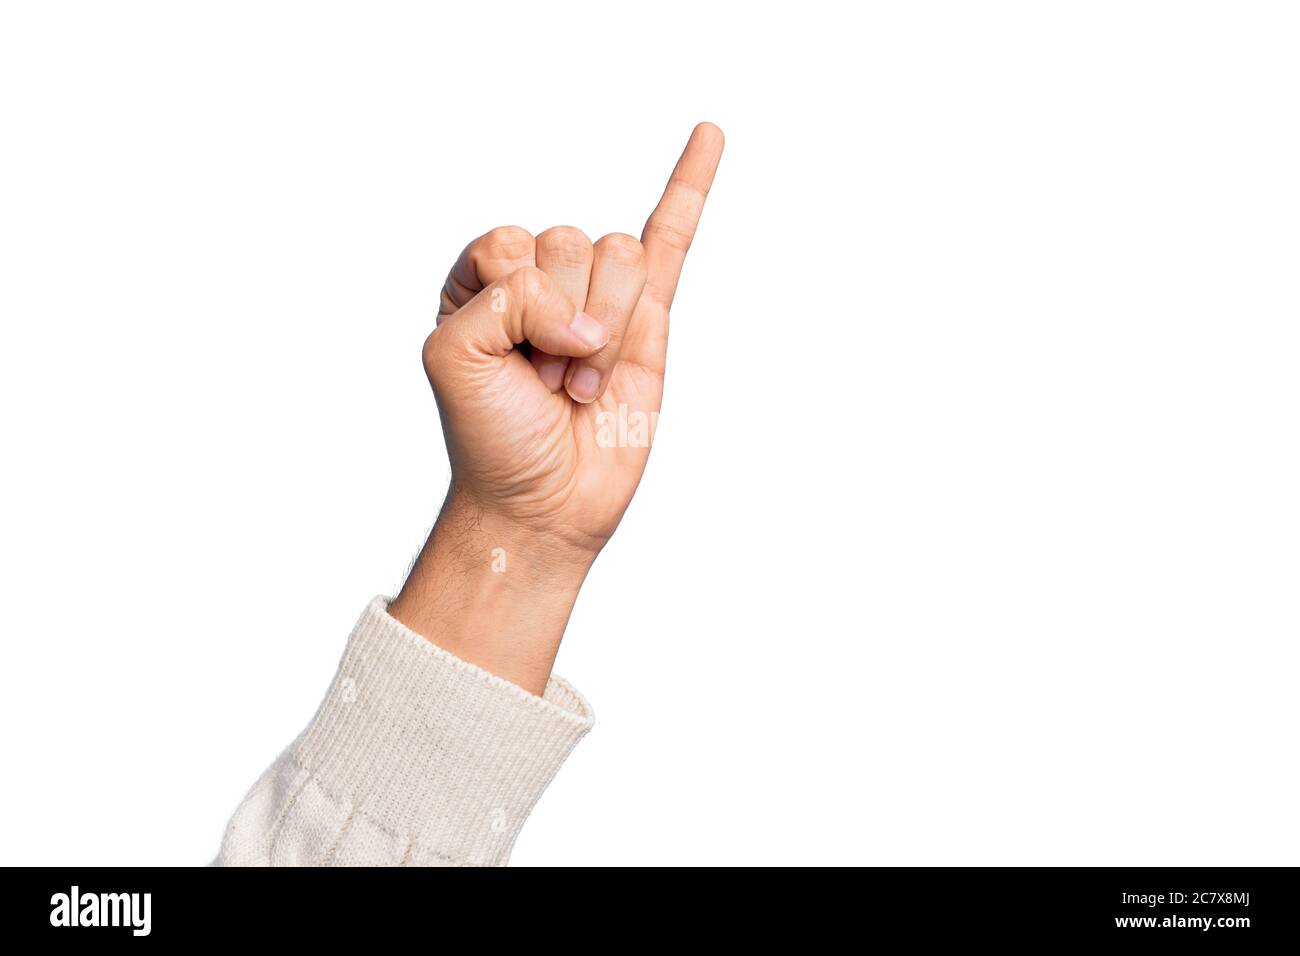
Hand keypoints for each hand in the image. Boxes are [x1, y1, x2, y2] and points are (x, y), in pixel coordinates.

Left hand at [390, 124, 723, 692]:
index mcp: (484, 280)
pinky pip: (674, 238)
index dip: (517, 298)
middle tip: (549, 380)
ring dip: (609, 327)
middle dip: (564, 320)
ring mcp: (599, 299)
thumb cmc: (490, 439)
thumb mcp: (453, 359)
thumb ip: (506, 297)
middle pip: (573, 242)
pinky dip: (691, 183)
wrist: (541, 505)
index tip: (511, 359)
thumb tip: (590, 310)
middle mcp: (543, 281)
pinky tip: (706, 136)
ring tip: (585, 381)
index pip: (512, 241)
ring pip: (624, 257)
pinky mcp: (650, 322)